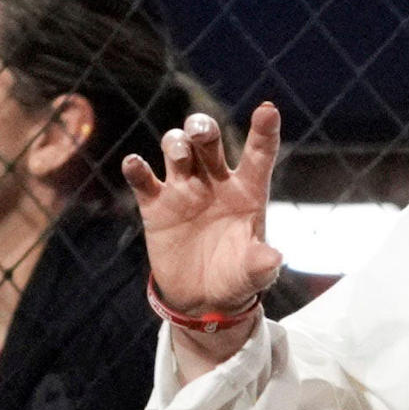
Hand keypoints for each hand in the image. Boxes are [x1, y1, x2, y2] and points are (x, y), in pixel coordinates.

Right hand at [117, 106, 287, 329]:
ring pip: (175, 148)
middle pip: (207, 140)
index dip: (264, 131)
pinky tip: (134, 165)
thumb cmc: (235, 277)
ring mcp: (183, 189)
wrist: (202, 298)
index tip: (267, 110)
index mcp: (247, 190)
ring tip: (179, 159)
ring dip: (175, 144)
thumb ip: (261, 264)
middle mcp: (214, 181)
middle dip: (202, 128)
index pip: (258, 153)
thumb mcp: (252, 275)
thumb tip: (274, 259)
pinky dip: (136, 168)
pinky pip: (143, 179)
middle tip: (199, 133)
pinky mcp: (156, 205)